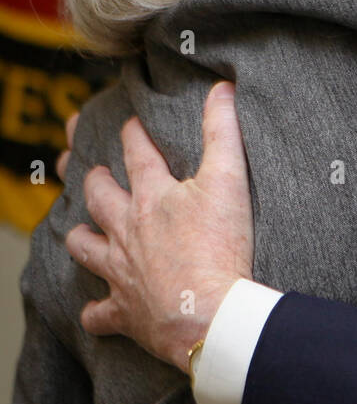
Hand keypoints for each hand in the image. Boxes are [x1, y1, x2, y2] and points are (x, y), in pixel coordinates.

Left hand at [64, 82, 253, 371]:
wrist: (209, 312)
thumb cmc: (220, 247)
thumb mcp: (229, 180)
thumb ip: (223, 131)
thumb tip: (221, 89)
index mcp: (152, 196)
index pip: (137, 153)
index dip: (133, 134)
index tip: (131, 125)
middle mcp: (128, 230)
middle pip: (99, 197)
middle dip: (95, 181)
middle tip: (92, 172)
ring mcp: (122, 271)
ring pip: (85, 249)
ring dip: (82, 239)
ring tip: (81, 232)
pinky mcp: (125, 310)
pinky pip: (99, 314)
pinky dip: (96, 312)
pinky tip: (97, 311)